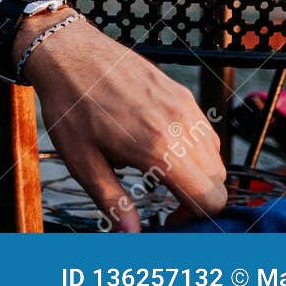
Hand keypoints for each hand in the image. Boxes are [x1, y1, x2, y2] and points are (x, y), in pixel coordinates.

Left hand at [25, 17, 228, 231]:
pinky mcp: (180, 91)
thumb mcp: (82, 160)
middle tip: (167, 203)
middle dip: (198, 199)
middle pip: (218, 180)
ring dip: (199, 174)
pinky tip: (164, 148)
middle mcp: (180, 125)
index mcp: (157, 148)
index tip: (169, 220)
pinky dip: (196, 148)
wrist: (67, 51)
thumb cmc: (70, 105)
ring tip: (163, 175)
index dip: (194, 219)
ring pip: (215, 155)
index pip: (208, 198)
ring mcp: (183, 105)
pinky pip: (204, 130)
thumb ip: (112, 200)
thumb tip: (131, 234)